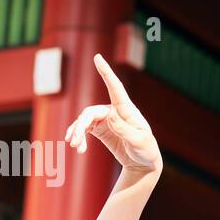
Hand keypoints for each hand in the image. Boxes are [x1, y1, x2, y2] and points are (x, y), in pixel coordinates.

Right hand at [64, 53, 162, 175]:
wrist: (142, 162)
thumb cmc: (145, 149)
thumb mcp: (139, 141)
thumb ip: (125, 129)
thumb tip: (109, 115)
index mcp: (127, 110)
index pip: (115, 87)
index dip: (106, 72)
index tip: (98, 57)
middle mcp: (114, 111)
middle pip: (90, 112)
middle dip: (80, 126)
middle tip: (73, 142)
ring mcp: (106, 119)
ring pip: (84, 120)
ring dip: (77, 133)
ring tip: (74, 146)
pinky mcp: (100, 128)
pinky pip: (84, 129)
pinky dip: (79, 137)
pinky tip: (77, 147)